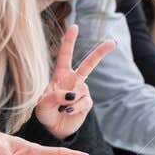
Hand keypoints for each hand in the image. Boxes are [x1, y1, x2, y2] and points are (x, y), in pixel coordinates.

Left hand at [34, 24, 115, 139]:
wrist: (53, 128)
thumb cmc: (45, 112)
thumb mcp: (42, 103)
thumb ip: (53, 96)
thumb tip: (71, 95)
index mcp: (60, 74)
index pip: (65, 55)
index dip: (70, 40)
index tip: (75, 26)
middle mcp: (73, 80)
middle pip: (89, 64)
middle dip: (100, 52)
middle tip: (113, 42)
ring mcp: (81, 91)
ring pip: (80, 91)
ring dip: (68, 101)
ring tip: (60, 108)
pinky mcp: (87, 103)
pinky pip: (83, 103)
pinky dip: (74, 108)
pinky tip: (67, 111)